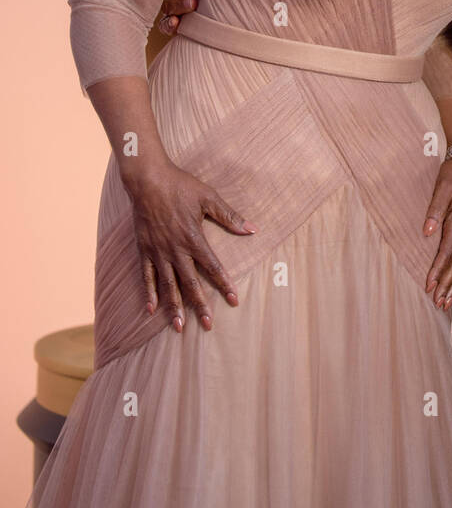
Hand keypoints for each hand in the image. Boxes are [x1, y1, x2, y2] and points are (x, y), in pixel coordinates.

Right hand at [121, 152, 256, 331]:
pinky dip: (149, 293)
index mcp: (194, 238)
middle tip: (208, 325)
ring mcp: (158, 251)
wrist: (148, 179)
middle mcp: (176, 249)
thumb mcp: (208, 197)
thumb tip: (252, 228)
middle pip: (190, 283)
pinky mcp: (144, 250)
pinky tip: (151, 310)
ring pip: (167, 285)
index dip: (224, 284)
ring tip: (179, 327)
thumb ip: (229, 216)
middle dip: (200, 305)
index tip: (234, 300)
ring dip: (174, 307)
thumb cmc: (180, 186)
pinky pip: (146, 276)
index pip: (213, 267)